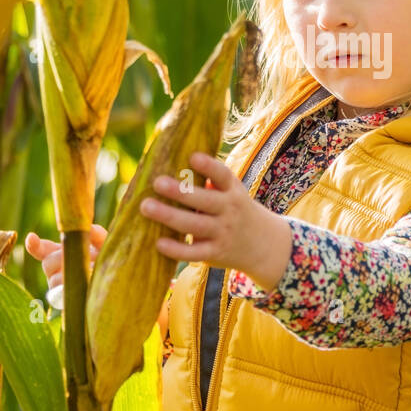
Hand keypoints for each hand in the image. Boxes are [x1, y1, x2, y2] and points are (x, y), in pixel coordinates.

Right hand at [24, 224, 107, 306]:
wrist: (115, 282)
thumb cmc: (107, 260)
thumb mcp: (104, 245)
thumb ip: (97, 235)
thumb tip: (90, 230)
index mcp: (61, 254)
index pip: (43, 249)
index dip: (35, 245)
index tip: (31, 237)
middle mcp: (56, 271)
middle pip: (48, 263)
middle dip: (60, 258)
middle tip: (77, 256)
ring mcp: (59, 288)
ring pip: (54, 280)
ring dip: (69, 274)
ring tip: (89, 269)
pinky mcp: (65, 303)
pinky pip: (61, 296)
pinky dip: (73, 288)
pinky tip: (85, 282)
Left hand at [139, 151, 292, 292]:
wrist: (264, 244)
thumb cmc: (236, 211)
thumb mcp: (231, 193)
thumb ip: (209, 183)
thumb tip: (169, 165)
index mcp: (233, 191)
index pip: (223, 175)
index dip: (209, 166)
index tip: (192, 157)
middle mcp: (230, 211)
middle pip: (204, 200)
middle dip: (180, 192)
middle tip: (157, 182)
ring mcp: (223, 233)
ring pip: (194, 225)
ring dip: (169, 216)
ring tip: (146, 207)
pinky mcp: (215, 253)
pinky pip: (194, 252)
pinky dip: (176, 249)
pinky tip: (158, 242)